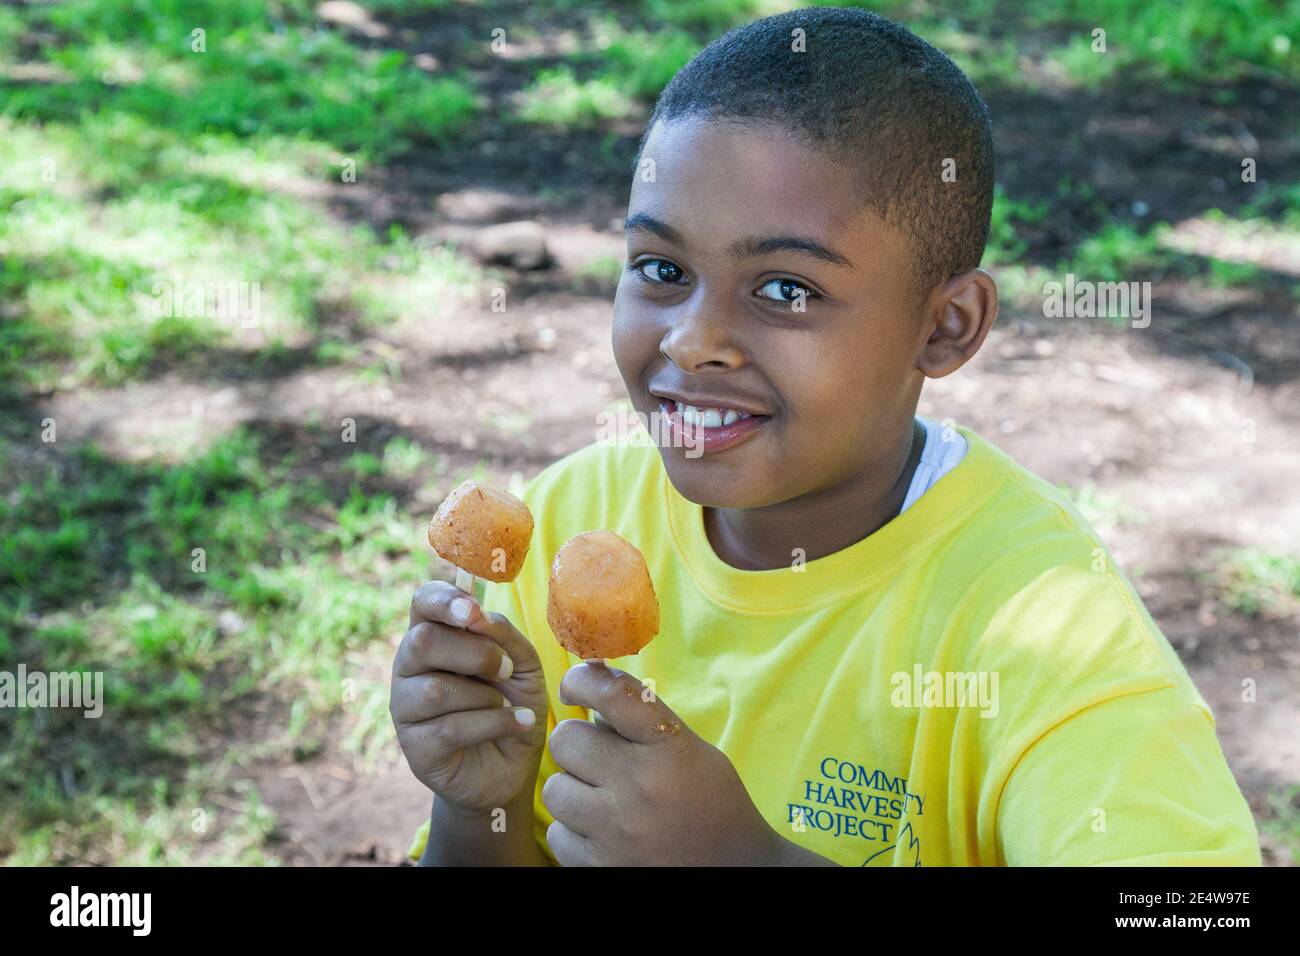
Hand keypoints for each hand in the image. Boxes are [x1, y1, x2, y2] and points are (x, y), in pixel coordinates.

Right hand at [391, 580, 546, 814]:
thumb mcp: (521, 662)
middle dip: (477, 654)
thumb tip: (477, 615)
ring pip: (435, 690)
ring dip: (485, 697)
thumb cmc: (513, 703)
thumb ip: (501, 633)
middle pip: (423, 642)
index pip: (422, 603)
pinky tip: (519, 724)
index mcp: (434, 636)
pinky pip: (450, 728)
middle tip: (506, 671)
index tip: (472, 611)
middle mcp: (410, 668)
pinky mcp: (415, 748)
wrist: (516, 764)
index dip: (443, 600)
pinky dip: (494, 724)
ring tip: (506, 705)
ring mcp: (406, 709)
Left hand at [541, 661, 779, 865]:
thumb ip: (642, 720)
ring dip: (572, 790)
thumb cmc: (712, 802)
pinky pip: (557, 834)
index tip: (574, 686)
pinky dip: (573, 832)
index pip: (612, 694)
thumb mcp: (691, 749)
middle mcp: (640, 786)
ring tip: (600, 800)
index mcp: (668, 747)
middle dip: (576, 744)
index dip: (582, 680)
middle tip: (594, 757)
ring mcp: (618, 831)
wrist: (736, 868)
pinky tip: (602, 833)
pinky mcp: (601, 868)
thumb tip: (588, 684)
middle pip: (566, 740)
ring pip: (554, 789)